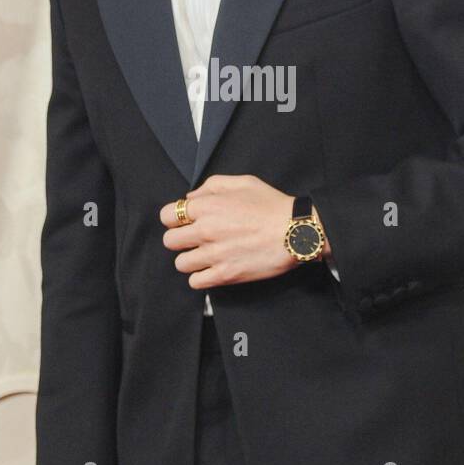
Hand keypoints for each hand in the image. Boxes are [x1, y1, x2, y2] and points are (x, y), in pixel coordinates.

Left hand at [159, 174, 330, 292]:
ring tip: (206, 256)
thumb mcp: (244, 182)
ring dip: (191, 260)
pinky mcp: (225, 274)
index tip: (185, 223)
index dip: (175, 219)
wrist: (297, 231)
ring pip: (181, 264)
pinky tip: (212, 269)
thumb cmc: (273, 206)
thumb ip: (212, 186)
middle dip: (181, 240)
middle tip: (195, 240)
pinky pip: (195, 282)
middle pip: (170, 241)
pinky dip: (201, 278)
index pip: (166, 215)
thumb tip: (191, 197)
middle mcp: (206, 230)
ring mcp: (214, 254)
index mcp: (207, 206)